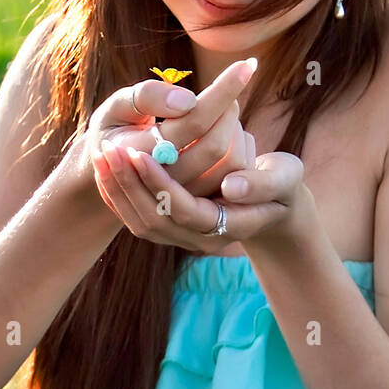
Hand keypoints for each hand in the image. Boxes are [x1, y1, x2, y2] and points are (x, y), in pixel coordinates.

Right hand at [80, 58, 258, 204]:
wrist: (115, 175)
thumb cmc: (117, 130)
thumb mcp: (117, 106)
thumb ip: (146, 97)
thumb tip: (187, 101)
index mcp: (141, 152)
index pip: (195, 120)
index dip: (224, 91)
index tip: (246, 64)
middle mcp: (165, 181)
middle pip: (216, 144)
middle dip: (229, 109)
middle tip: (226, 92)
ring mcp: (185, 198)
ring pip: (231, 162)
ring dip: (235, 128)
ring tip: (222, 112)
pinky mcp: (202, 205)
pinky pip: (236, 176)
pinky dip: (239, 147)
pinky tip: (226, 133)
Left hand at [93, 139, 304, 254]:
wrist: (274, 206)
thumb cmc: (282, 185)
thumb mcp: (286, 178)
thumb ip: (264, 183)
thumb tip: (229, 186)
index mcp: (228, 226)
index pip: (184, 210)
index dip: (160, 184)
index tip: (139, 152)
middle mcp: (201, 240)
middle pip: (155, 219)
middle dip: (129, 184)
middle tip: (110, 148)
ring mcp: (183, 238)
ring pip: (140, 222)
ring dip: (118, 190)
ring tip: (101, 155)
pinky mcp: (171, 230)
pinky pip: (136, 219)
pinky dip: (118, 196)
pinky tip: (106, 169)